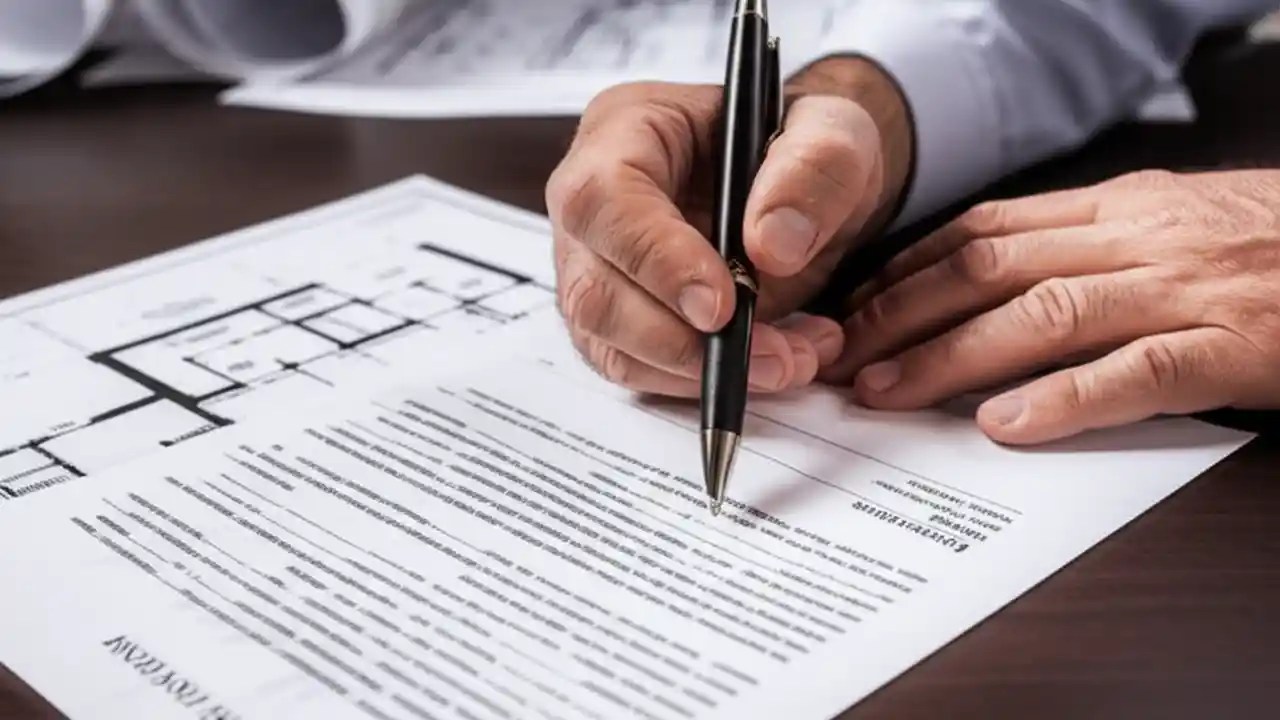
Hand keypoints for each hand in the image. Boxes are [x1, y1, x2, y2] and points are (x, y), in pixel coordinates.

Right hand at [546, 57, 912, 397]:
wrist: (806, 189)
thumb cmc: (802, 148)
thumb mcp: (836, 131)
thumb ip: (816, 167)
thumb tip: (773, 246)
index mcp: (626, 129)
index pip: (604, 199)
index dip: (656, 260)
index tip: (722, 305)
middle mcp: (593, 203)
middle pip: (593, 289)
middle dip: (683, 341)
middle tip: (775, 355)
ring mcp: (597, 267)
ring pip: (610, 344)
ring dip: (700, 372)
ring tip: (791, 360)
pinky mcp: (618, 321)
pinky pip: (637, 371)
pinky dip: (703, 383)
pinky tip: (771, 363)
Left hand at [827, 169, 1279, 444]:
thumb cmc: (1270, 242)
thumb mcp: (1168, 220)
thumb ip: (1084, 243)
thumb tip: (990, 275)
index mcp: (1117, 208)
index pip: (982, 229)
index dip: (907, 270)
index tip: (856, 307)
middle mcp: (1135, 239)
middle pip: (988, 269)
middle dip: (902, 316)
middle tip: (844, 359)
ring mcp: (1182, 289)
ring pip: (1040, 314)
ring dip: (951, 356)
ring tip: (889, 393)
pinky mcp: (1231, 344)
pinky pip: (1134, 371)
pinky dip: (1064, 399)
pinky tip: (1006, 426)